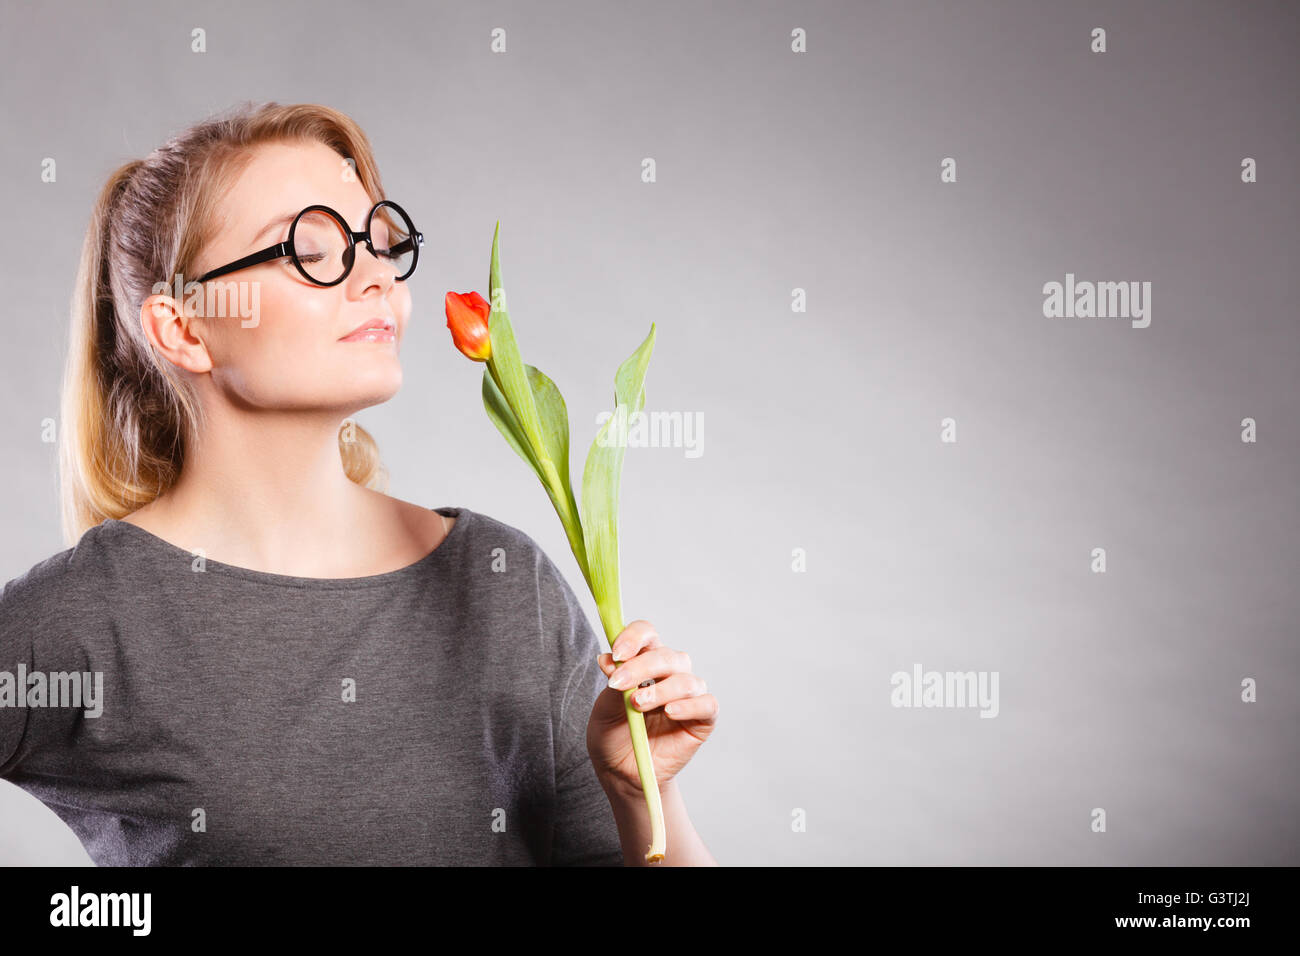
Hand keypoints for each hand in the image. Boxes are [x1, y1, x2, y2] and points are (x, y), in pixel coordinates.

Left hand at [587, 620, 718, 794]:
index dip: (634, 638)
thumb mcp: (604, 708)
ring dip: (661, 689)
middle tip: (619, 685)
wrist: (621, 773)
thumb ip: (613, 682)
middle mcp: (669, 673)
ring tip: (638, 705)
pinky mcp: (703, 718)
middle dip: (641, 667)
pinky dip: (689, 705)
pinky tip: (671, 712)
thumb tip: (609, 658)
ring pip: (686, 680)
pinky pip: (707, 704)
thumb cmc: (613, 735)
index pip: (647, 634)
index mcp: (644, 661)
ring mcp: (688, 695)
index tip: (617, 654)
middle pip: (666, 656)